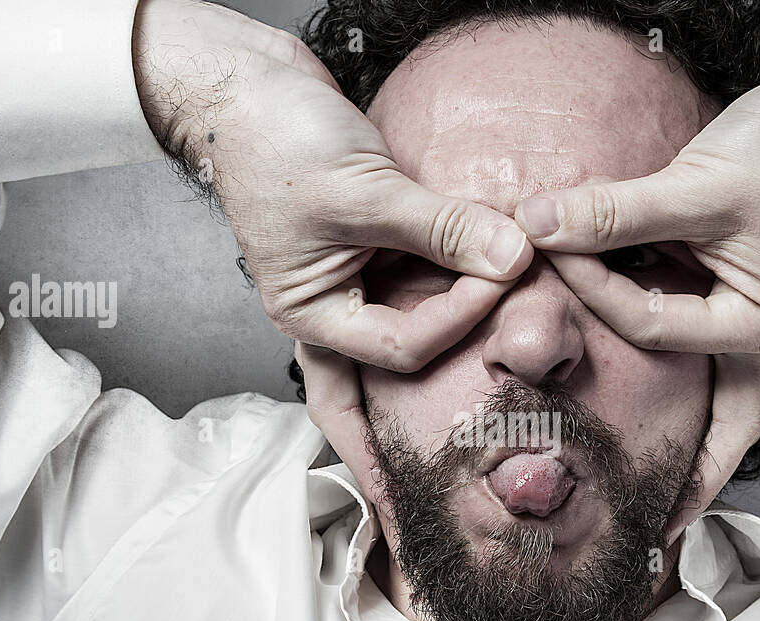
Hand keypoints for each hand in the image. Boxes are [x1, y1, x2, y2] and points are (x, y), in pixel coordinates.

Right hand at [131, 0, 531, 371]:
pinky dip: (451, 276)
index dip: (460, 315)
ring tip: (499, 348)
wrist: (245, 84)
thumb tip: (514, 257)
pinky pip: (417, 274)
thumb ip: (444, 227)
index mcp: (313, 313)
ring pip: (410, 325)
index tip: (504, 270)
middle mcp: (332, 306)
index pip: (403, 345)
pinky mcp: (372, 243)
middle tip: (489, 397)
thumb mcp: (367, 191)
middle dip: (435, 387)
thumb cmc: (278, 139)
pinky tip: (486, 276)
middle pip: (391, 373)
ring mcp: (351, 276)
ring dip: (454, 328)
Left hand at [514, 35, 759, 532]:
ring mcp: (755, 320)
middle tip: (656, 532)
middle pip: (722, 431)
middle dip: (691, 480)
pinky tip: (656, 392)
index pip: (650, 326)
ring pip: (722, 403)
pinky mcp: (742, 294)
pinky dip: (681, 370)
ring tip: (666, 494)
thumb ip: (615, 211)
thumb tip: (536, 222)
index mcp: (756, 328)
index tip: (546, 242)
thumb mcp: (700, 184)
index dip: (592, 287)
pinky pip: (704, 348)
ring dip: (696, 442)